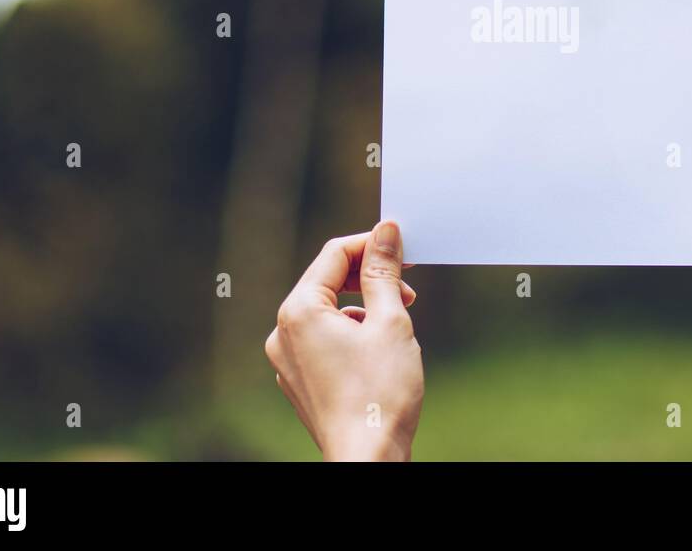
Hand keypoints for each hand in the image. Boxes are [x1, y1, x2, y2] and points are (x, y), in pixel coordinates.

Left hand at [265, 220, 423, 460]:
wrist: (367, 459)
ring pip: (328, 313)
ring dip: (364, 309)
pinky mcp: (299, 381)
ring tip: (397, 329)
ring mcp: (288, 360)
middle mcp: (283, 333)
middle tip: (408, 291)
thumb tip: (385, 232)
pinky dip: (352, 335)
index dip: (372, 245)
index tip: (404, 247)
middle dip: (370, 280)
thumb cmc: (380, 393)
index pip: (335, 255)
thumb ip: (384, 271)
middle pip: (327, 283)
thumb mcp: (391, 321)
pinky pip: (325, 341)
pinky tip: (379, 355)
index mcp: (299, 312)